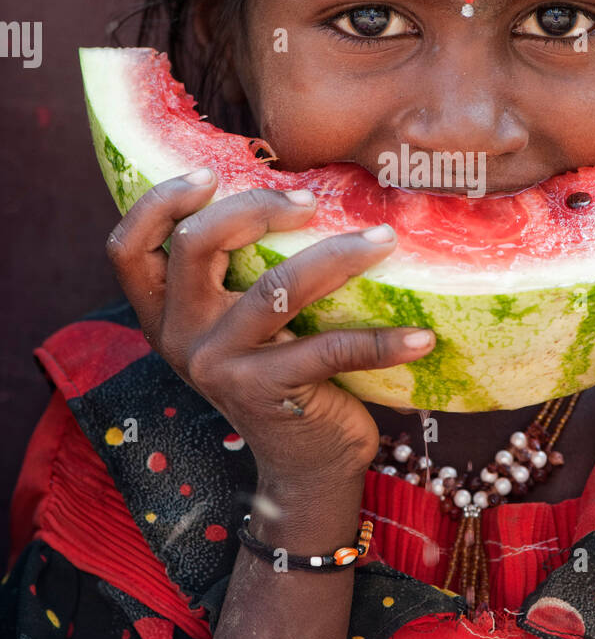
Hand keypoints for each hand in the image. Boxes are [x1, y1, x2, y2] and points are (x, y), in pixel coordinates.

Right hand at [105, 170, 435, 492]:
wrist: (305, 466)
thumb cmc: (285, 374)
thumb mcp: (244, 326)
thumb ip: (240, 274)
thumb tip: (299, 189)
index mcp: (166, 315)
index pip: (127, 249)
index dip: (158, 202)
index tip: (210, 172)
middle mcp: (182, 338)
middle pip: (194, 245)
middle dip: (254, 206)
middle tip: (310, 200)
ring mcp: (222, 367)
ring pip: (274, 287)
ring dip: (337, 256)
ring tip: (384, 240)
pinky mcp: (269, 394)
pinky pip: (332, 349)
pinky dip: (383, 341)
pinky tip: (421, 336)